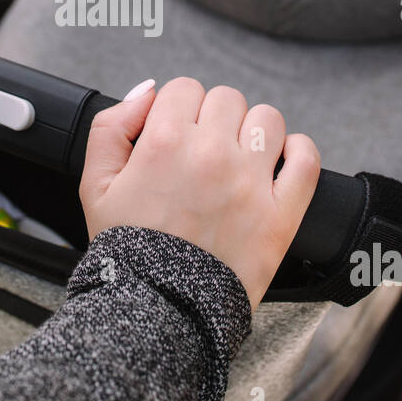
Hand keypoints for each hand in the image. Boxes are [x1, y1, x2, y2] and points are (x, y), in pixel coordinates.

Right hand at [79, 77, 319, 309]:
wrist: (160, 312)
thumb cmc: (127, 254)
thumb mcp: (95, 187)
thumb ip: (110, 128)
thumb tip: (145, 93)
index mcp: (166, 143)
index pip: (184, 88)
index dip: (177, 109)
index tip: (175, 134)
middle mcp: (212, 155)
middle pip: (226, 99)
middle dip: (212, 119)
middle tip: (201, 153)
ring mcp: (251, 183)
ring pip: (267, 119)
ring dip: (253, 132)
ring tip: (237, 161)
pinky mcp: (282, 213)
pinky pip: (306, 159)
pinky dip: (298, 152)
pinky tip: (280, 162)